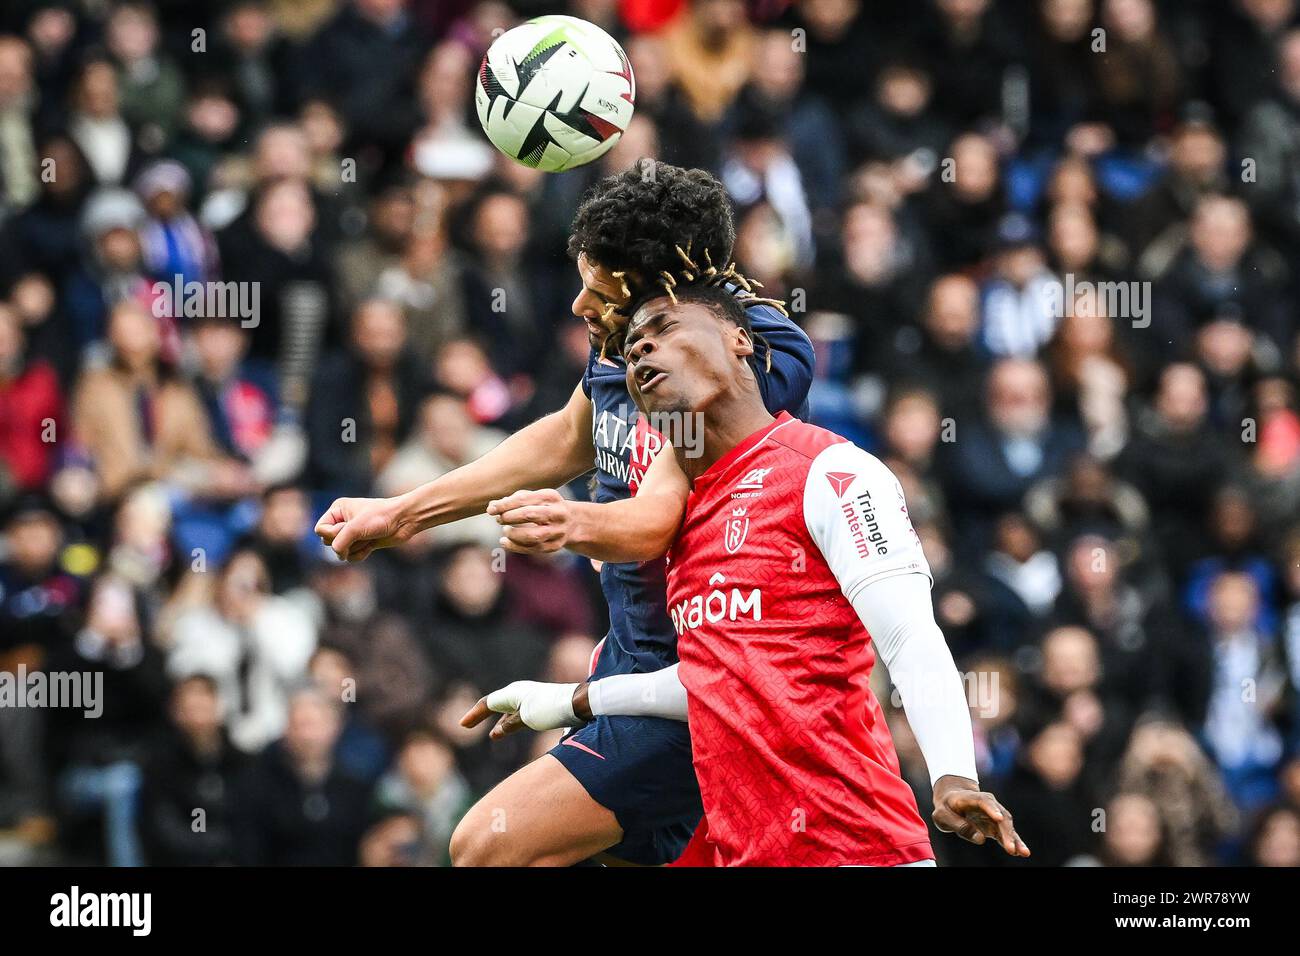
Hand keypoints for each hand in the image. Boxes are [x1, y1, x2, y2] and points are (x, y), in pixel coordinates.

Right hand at [314, 495, 410, 561]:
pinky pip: (351, 557)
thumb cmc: (380, 517)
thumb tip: (338, 555)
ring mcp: (352, 533)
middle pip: (328, 542)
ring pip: (341, 551)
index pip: (320, 529)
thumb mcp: (355, 528)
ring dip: (356, 547)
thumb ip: (339, 542)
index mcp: (338, 510)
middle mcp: (343, 521)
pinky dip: (361, 554)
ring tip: (369, 537)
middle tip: (361, 532)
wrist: (404, 520)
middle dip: (345, 542)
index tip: (348, 528)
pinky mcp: (362, 543)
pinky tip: (372, 545)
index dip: (332, 533)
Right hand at [459, 680, 583, 739]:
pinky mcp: (538, 705)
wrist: (577, 703)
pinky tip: (505, 731)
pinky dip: (508, 723)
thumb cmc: (551, 709)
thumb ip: (510, 724)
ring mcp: (528, 699)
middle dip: (481, 715)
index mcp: (513, 693)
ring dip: (496, 721)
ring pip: (506, 710)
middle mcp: (518, 693)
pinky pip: (516, 714)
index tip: (463, 725)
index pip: (487, 703)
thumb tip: (499, 730)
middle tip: (467, 725)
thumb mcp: (527, 719)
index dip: (474, 715)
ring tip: (492, 735)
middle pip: (494, 704)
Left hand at [487, 489, 573, 554]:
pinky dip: (516, 547)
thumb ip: (514, 500)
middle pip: (530, 515)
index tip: (491, 509)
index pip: (524, 499)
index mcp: (551, 497)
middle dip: (510, 517)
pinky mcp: (555, 545)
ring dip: (514, 534)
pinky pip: (533, 549)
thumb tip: (492, 505)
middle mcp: (558, 513)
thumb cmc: (544, 507)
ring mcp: (558, 531)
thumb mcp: (534, 498)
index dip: (505, 505)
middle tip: (498, 519)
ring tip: (505, 530)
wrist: (572, 522)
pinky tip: (504, 542)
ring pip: (533, 535)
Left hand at [931, 775, 1030, 857]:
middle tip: (1010, 848)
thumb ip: (959, 825)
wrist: (952, 799)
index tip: (999, 818)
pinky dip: (1014, 842)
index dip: (992, 809)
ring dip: (1015, 839)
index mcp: (972, 798)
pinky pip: (1007, 834)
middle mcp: (988, 804)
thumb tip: (980, 839)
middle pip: (1000, 817)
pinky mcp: (997, 826)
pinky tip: (1021, 852)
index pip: (984, 801)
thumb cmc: (946, 807)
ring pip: (1008, 826)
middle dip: (1006, 833)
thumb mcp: (942, 815)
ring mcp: (994, 815)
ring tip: (1023, 852)